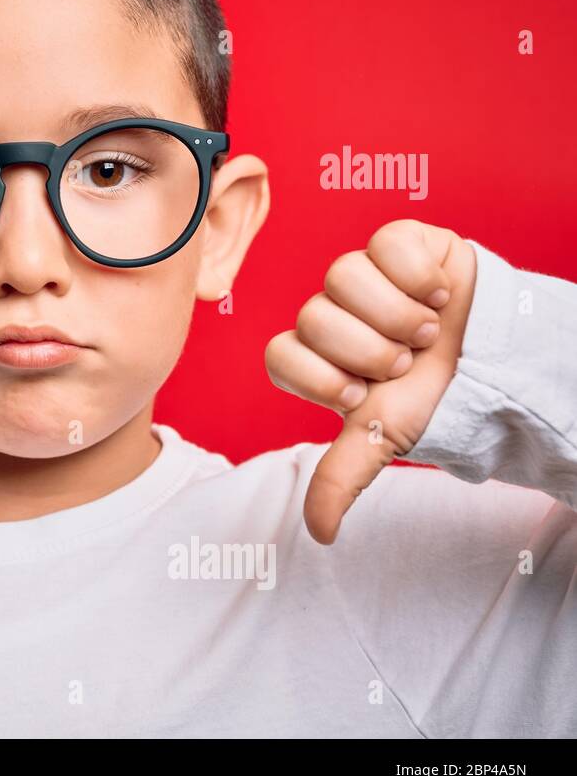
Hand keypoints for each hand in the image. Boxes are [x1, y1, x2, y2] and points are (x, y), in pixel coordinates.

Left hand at [265, 219, 477, 544]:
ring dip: (395, 315)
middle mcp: (329, 311)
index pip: (278, 356)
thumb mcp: (386, 437)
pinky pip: (384, 243)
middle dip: (368, 350)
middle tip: (405, 362)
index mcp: (316, 355)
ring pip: (342, 276)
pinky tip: (440, 296)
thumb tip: (318, 534)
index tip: (361, 393)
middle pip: (312, 317)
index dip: (319, 376)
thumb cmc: (434, 395)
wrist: (497, 360)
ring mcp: (360, 273)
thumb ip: (342, 476)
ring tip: (427, 332)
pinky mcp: (397, 242)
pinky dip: (419, 276)